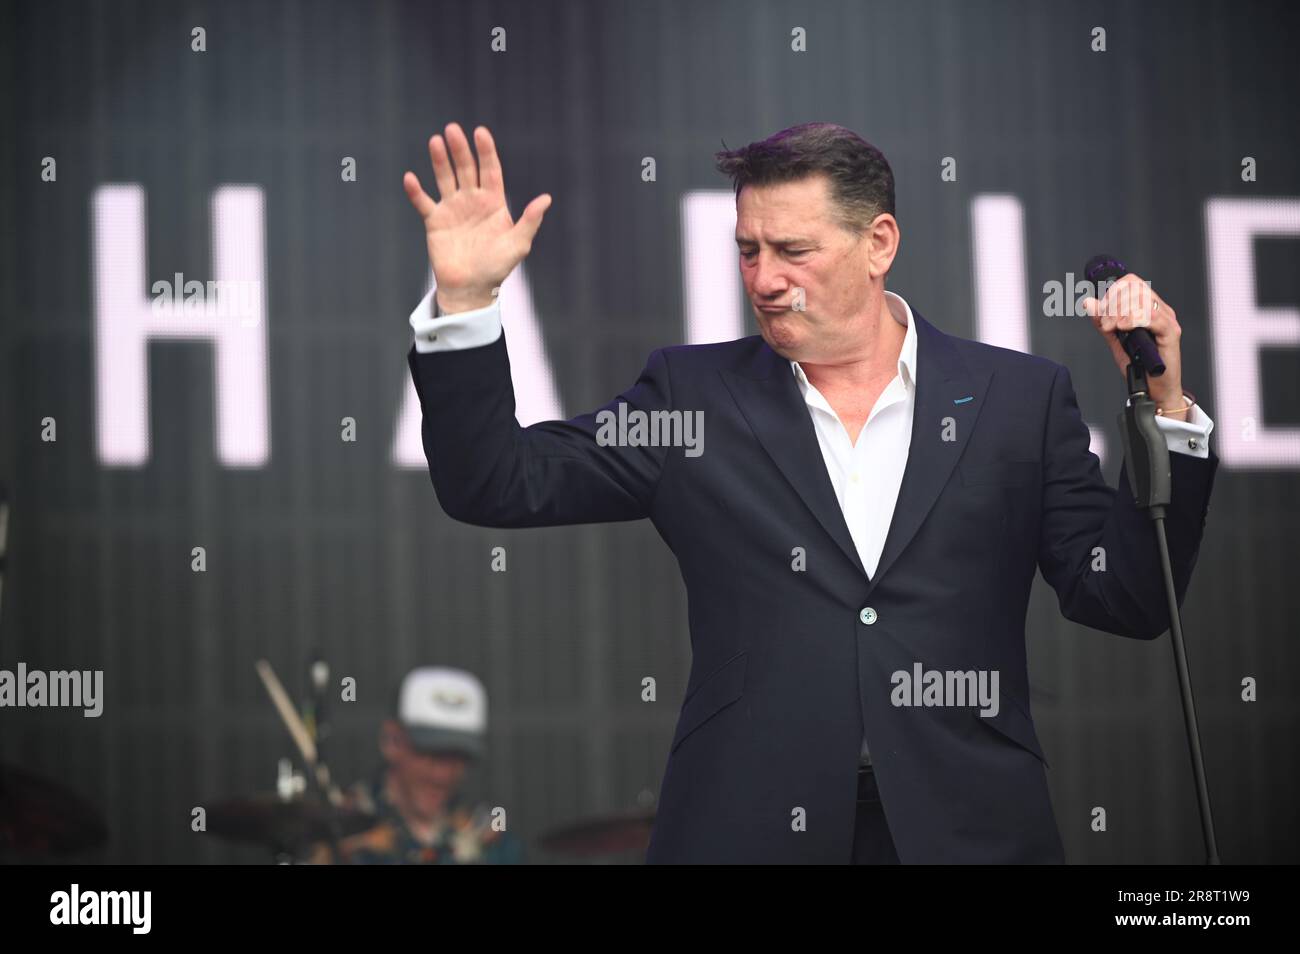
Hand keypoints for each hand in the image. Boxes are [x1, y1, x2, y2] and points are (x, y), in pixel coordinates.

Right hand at [402, 123, 551, 312]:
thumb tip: (546, 199)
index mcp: (493, 202)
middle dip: (460, 149)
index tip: (480, 133)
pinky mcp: (435, 221)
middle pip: (466, 168)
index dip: (486, 151)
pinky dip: (416, 191)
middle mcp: (472, 201)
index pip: (490, 170)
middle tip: (452, 130)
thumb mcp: (518, 245)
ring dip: (440, 160)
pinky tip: (410, 178)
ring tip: (435, 141)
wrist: (471, 288)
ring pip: (445, 178)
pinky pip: (423, 202)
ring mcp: (452, 209)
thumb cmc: (497, 267)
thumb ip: (530, 221)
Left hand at [1081, 273, 1184, 408]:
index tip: (1101, 311)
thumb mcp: (1116, 341)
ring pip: (1141, 299)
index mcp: (1147, 308)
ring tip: (1111, 329)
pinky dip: (1133, 318)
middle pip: (1134, 288)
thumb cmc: (1140, 366)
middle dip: (1112, 303)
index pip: (1131, 282)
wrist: (1154, 390)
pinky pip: (1152, 316)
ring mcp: (1167, 320)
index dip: (1112, 292)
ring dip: (1119, 311)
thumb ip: (1103, 321)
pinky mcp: (1171, 332)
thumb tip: (1089, 302)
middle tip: (1105, 324)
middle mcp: (1159, 309)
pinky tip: (1122, 328)